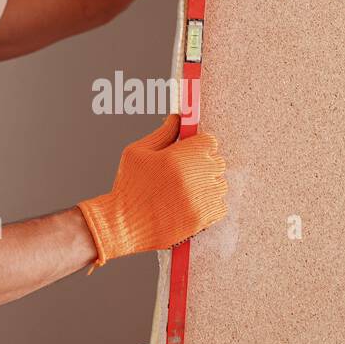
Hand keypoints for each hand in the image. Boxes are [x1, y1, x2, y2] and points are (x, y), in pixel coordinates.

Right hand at [77, 112, 227, 271]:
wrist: (123, 225)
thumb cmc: (128, 188)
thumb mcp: (138, 153)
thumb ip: (163, 134)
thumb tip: (177, 118)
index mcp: (178, 157)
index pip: (209, 142)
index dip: (199, 146)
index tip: (191, 151)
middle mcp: (193, 177)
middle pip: (217, 162)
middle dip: (203, 165)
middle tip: (185, 173)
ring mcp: (200, 199)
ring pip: (220, 185)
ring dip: (207, 185)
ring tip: (185, 190)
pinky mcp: (202, 219)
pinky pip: (220, 205)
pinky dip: (209, 204)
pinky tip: (191, 204)